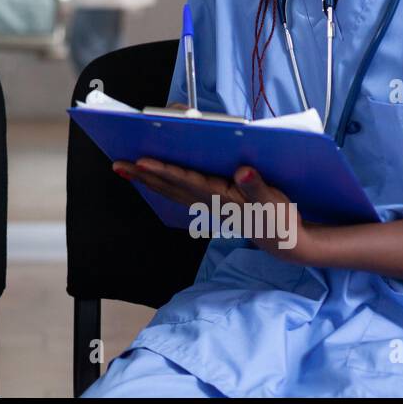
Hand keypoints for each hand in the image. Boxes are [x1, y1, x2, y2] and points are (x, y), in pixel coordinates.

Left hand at [112, 160, 315, 262]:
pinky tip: (149, 178)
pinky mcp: (209, 203)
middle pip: (169, 185)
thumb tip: (244, 171)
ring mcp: (206, 204)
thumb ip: (258, 188)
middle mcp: (207, 202)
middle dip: (143, 174)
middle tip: (118, 164)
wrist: (284, 242)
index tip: (142, 161)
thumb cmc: (279, 220)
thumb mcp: (274, 203)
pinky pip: (177, 192)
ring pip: (169, 189)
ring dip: (146, 179)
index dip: (164, 170)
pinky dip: (160, 183)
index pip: (186, 181)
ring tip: (125, 169)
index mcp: (221, 197)